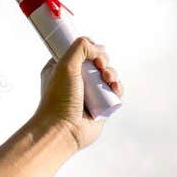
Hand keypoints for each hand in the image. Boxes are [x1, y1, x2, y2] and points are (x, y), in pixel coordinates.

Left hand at [32, 36, 123, 151]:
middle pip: (98, 61)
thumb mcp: (65, 64)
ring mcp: (89, 92)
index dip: (90, 48)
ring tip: (108, 79)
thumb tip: (99, 48)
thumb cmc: (58, 99)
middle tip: (100, 66)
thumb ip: (81, 47)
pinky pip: (115, 90)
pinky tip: (114, 89)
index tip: (92, 52)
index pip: (81, 51)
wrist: (63, 129)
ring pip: (108, 75)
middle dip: (104, 60)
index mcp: (62, 69)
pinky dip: (117, 87)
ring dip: (112, 73)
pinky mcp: (102, 104)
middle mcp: (76, 80)